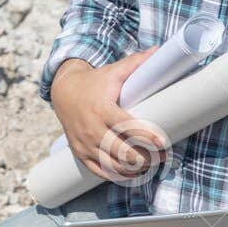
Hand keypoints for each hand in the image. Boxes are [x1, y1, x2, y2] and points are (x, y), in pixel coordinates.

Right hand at [50, 50, 169, 182]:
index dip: (145, 136)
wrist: (64, 92)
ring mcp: (84, 143)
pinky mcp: (80, 153)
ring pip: (112, 165)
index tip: (162, 143)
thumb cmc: (95, 82)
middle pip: (121, 151)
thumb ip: (136, 63)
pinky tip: (133, 172)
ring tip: (152, 164)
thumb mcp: (113, 71)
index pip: (125, 126)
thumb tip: (159, 50)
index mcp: (101, 109)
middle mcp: (91, 128)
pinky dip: (118, 175)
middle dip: (146, 158)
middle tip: (164, 156)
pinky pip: (100, 171)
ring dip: (134, 169)